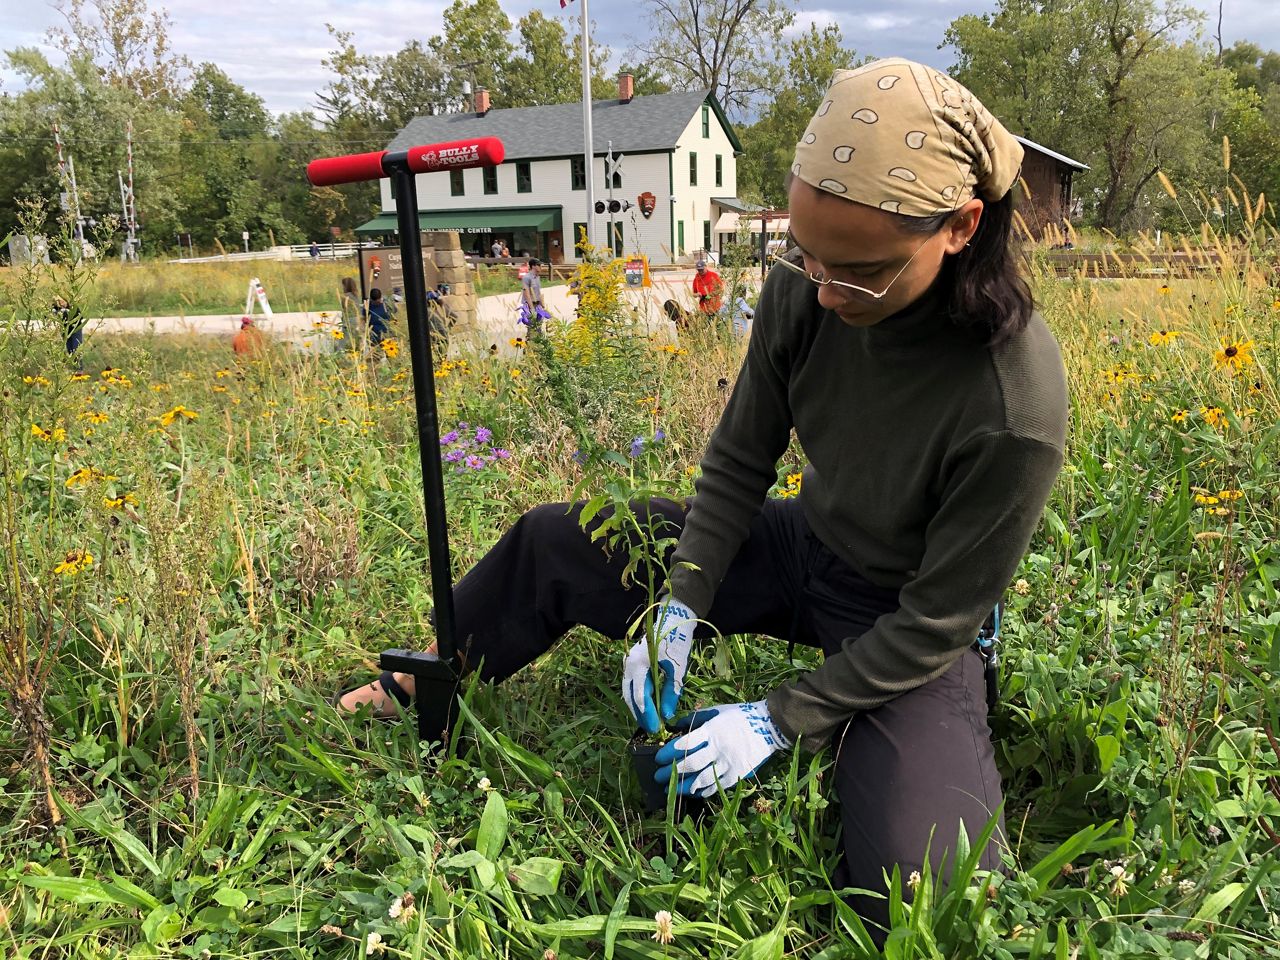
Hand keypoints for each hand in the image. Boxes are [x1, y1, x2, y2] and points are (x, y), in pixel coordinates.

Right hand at [622, 597, 696, 733]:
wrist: (673, 620)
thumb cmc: (677, 642)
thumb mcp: (678, 668)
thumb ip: (672, 692)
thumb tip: (668, 715)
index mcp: (639, 664)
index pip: (640, 695)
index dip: (648, 714)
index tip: (656, 728)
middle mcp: (629, 665)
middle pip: (630, 696)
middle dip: (640, 714)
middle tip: (651, 730)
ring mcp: (628, 664)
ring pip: (629, 692)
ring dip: (638, 708)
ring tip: (648, 722)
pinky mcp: (633, 664)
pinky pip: (632, 685)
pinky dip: (638, 698)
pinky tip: (648, 707)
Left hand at [654, 700, 790, 797]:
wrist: (768, 726)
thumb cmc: (738, 717)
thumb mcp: (716, 712)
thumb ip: (695, 719)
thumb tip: (675, 726)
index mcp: (712, 731)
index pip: (685, 744)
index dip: (669, 752)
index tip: (659, 758)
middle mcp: (719, 748)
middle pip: (691, 764)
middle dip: (672, 772)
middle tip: (659, 776)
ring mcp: (729, 762)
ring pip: (702, 779)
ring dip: (684, 786)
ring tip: (672, 790)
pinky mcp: (738, 773)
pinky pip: (718, 785)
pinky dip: (704, 790)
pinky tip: (693, 793)